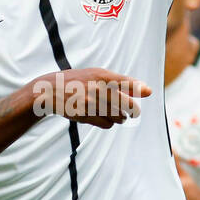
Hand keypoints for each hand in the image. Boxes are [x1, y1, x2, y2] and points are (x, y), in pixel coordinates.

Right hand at [32, 69, 150, 128]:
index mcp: (100, 75)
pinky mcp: (84, 115)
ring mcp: (90, 102)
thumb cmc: (80, 81)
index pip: (125, 82)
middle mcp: (96, 88)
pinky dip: (109, 123)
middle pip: (126, 103)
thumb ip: (121, 82)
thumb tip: (147, 91)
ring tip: (118, 115)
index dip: (138, 87)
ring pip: (117, 116)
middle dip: (133, 110)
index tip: (148, 91)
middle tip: (133, 112)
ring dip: (120, 118)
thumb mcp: (97, 75)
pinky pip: (106, 124)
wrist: (51, 91)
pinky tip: (106, 119)